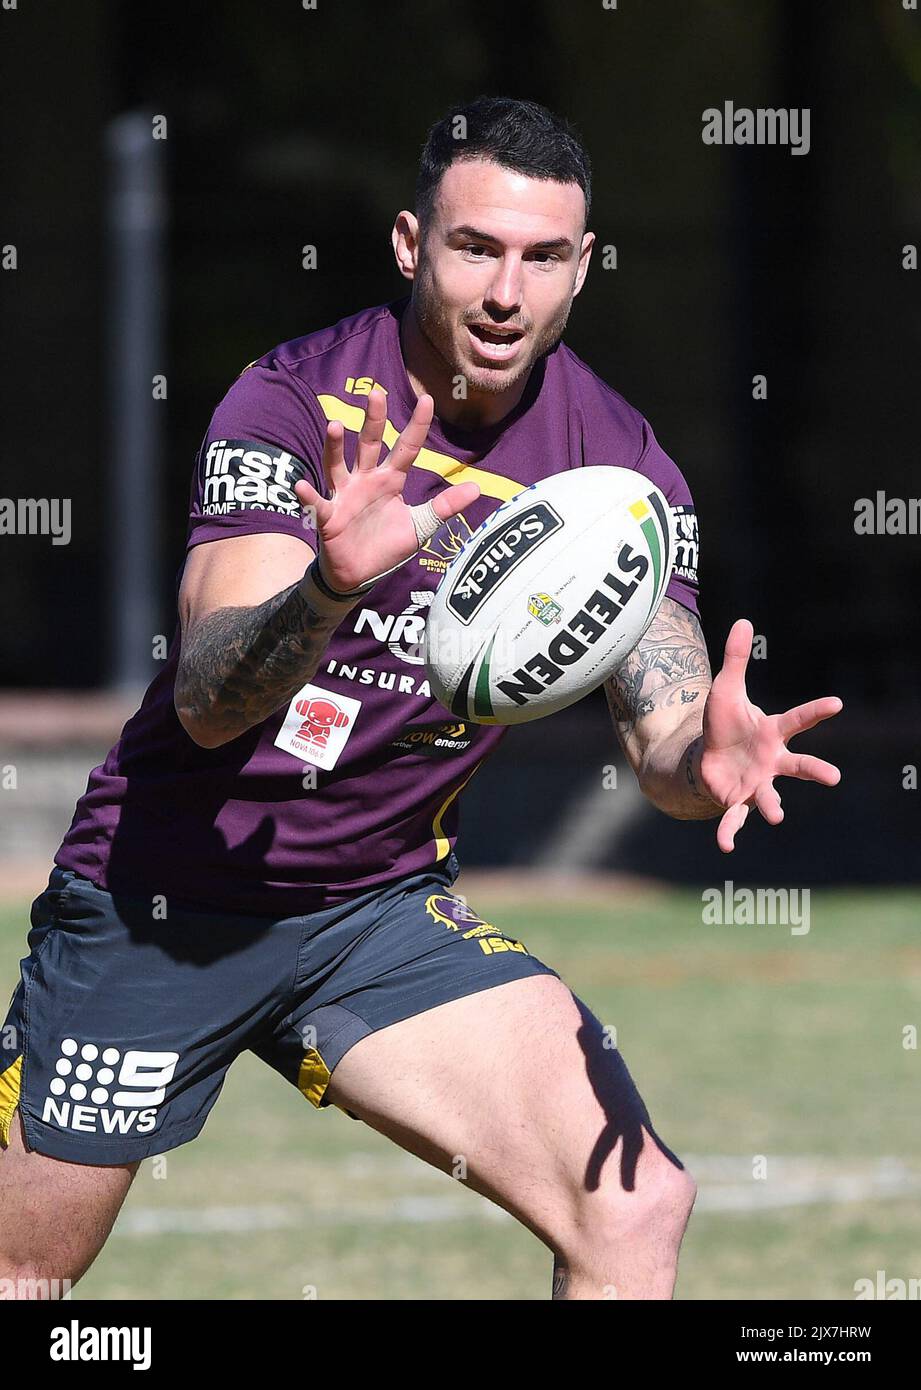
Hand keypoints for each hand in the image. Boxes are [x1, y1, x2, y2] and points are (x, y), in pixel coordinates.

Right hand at [293, 388, 479, 593]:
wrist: (360, 574)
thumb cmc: (387, 545)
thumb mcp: (421, 525)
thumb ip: (445, 506)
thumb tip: (477, 488)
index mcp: (390, 480)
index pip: (407, 448)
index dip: (417, 426)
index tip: (427, 399)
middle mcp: (366, 480)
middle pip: (369, 444)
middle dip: (373, 420)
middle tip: (376, 393)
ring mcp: (345, 495)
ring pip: (338, 464)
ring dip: (334, 446)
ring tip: (333, 425)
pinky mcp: (329, 516)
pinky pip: (317, 504)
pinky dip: (308, 496)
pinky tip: (301, 485)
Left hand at [699, 619, 842, 852]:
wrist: (707, 755)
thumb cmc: (724, 724)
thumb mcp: (726, 689)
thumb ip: (735, 659)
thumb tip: (742, 621)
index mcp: (772, 733)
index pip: (798, 719)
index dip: (817, 711)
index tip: (837, 703)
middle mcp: (771, 761)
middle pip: (798, 766)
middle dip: (815, 771)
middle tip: (833, 778)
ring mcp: (756, 783)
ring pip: (770, 796)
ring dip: (773, 806)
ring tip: (778, 816)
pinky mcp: (736, 800)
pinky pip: (735, 819)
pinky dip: (730, 833)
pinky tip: (726, 846)